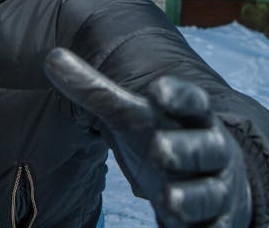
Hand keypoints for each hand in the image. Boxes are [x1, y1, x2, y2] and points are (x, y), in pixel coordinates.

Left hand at [44, 48, 250, 227]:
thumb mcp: (131, 116)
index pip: (191, 101)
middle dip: (184, 149)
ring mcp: (215, 186)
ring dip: (191, 196)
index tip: (157, 90)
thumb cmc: (163, 137)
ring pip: (209, 192)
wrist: (214, 178)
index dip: (178, 96)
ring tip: (168, 200)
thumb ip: (94, 90)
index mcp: (192, 117)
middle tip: (160, 149)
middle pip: (203, 147)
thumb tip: (52, 57)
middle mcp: (211, 149)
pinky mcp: (217, 220)